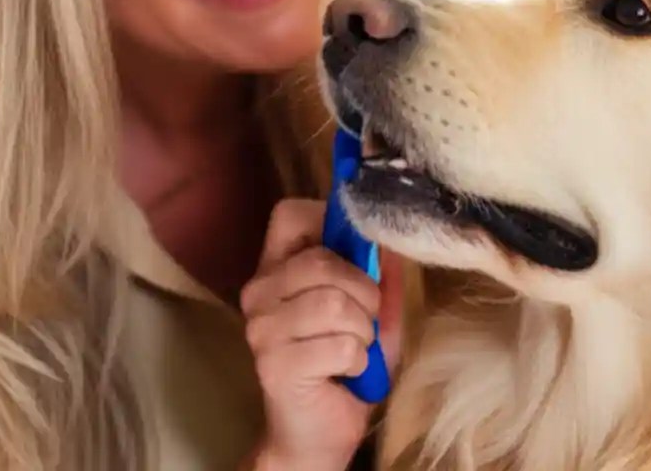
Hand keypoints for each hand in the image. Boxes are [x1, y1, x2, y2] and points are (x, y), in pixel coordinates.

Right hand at [239, 199, 404, 470]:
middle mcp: (258, 293)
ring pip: (335, 305)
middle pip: (323, 263)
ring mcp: (261, 330)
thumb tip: (392, 237)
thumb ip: (377, 272)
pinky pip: (341, 346)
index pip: (289, 215)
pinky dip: (359, 361)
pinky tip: (346, 372)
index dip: (329, 223)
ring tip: (356, 347)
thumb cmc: (342, 364)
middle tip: (366, 321)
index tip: (355, 255)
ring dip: (363, 331)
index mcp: (275, 269)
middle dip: (365, 294)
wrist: (315, 434)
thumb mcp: (368, 310)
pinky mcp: (275, 365)